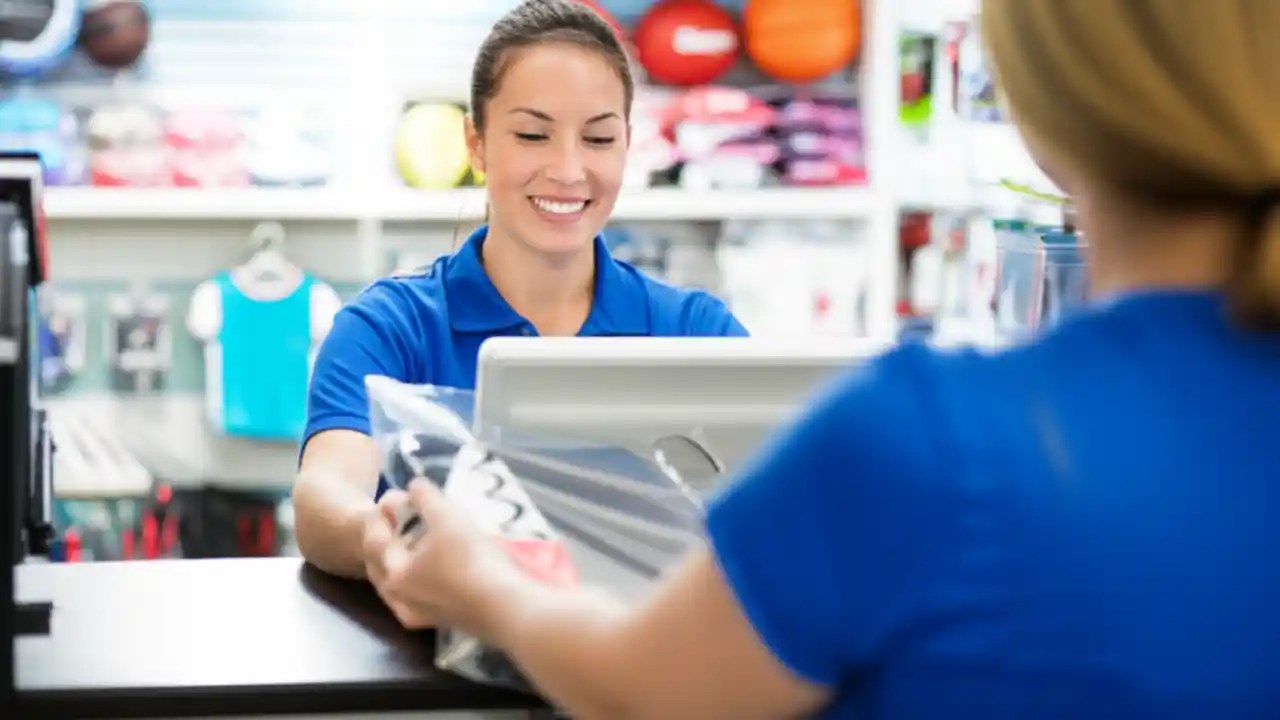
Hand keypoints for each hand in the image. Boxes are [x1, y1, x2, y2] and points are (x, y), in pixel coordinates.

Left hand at [368, 478, 522, 637]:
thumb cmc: (471, 560)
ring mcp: (424, 616)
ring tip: (415, 546)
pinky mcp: (446, 622)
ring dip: (403, 565)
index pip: (375, 539)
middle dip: (385, 544)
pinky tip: (436, 574)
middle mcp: (402, 599)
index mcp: (394, 574)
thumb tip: (414, 485)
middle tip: (394, 523)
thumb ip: (426, 498)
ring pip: (401, 587)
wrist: (509, 608)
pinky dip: (422, 581)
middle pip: (382, 568)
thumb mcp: (447, 518)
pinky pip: (423, 597)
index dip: (382, 514)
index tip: (390, 495)